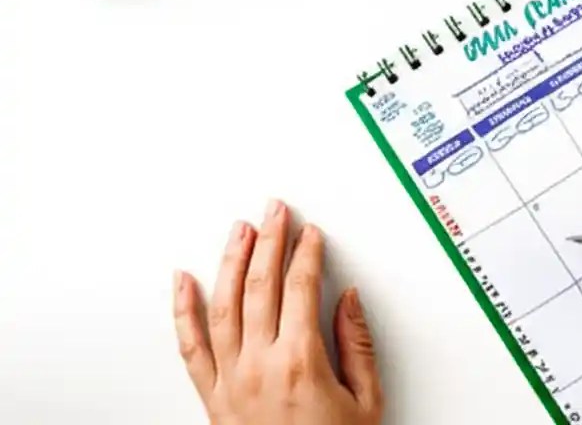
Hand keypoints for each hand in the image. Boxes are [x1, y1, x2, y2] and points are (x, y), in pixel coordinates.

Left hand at [172, 200, 383, 424]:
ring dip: (230, 261)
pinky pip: (190, 345)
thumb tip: (347, 300)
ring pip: (222, 305)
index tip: (311, 233)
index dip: (306, 253)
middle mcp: (260, 366)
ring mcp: (230, 381)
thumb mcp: (367, 402)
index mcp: (301, 363)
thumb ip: (358, 345)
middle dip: (270, 241)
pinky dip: (183, 309)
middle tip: (276, 210)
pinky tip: (184, 280)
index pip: (300, 288)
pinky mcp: (212, 398)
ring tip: (239, 229)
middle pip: (260, 286)